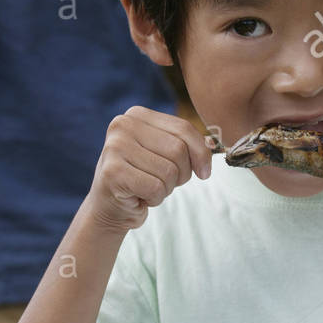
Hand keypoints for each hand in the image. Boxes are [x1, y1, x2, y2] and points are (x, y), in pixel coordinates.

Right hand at [84, 107, 213, 231]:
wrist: (109, 208)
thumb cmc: (141, 179)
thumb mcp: (164, 154)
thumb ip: (186, 144)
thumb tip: (213, 145)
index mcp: (137, 115)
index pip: (183, 129)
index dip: (201, 153)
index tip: (205, 172)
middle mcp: (122, 125)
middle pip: (178, 150)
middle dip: (181, 174)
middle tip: (165, 183)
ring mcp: (114, 147)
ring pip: (169, 171)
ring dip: (166, 188)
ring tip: (148, 188)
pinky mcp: (112, 172)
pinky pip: (155, 188)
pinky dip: (155, 199)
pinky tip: (140, 197)